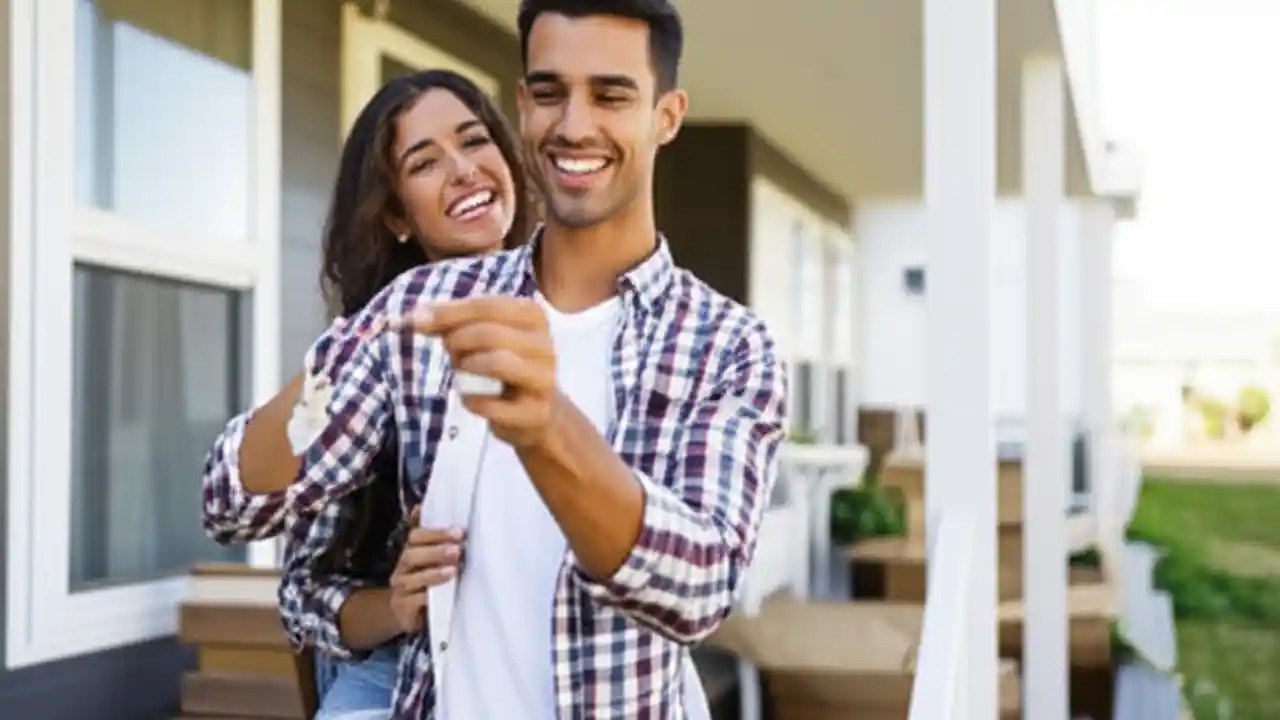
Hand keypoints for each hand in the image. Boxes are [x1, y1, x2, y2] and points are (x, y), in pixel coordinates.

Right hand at [388, 506, 464, 635]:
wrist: (406, 614)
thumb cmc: (424, 580)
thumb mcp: (430, 559)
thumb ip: (433, 537)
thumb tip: (423, 507)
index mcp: (410, 551)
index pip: (416, 536)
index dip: (436, 533)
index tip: (460, 531)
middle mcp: (402, 568)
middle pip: (412, 555)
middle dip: (436, 551)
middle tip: (458, 549)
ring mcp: (400, 588)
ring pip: (412, 578)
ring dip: (433, 573)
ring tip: (454, 570)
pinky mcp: (403, 609)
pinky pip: (412, 601)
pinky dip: (426, 596)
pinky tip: (440, 593)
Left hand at [397, 296, 559, 447]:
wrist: (534, 412)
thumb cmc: (499, 365)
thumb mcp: (475, 336)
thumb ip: (448, 323)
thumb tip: (414, 318)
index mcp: (532, 316)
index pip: (488, 306)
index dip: (449, 312)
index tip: (414, 321)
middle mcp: (544, 344)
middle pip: (491, 333)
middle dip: (459, 341)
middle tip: (450, 352)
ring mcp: (544, 379)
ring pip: (498, 362)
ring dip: (468, 367)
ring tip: (463, 373)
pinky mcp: (536, 412)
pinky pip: (493, 404)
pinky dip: (471, 400)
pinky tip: (471, 399)